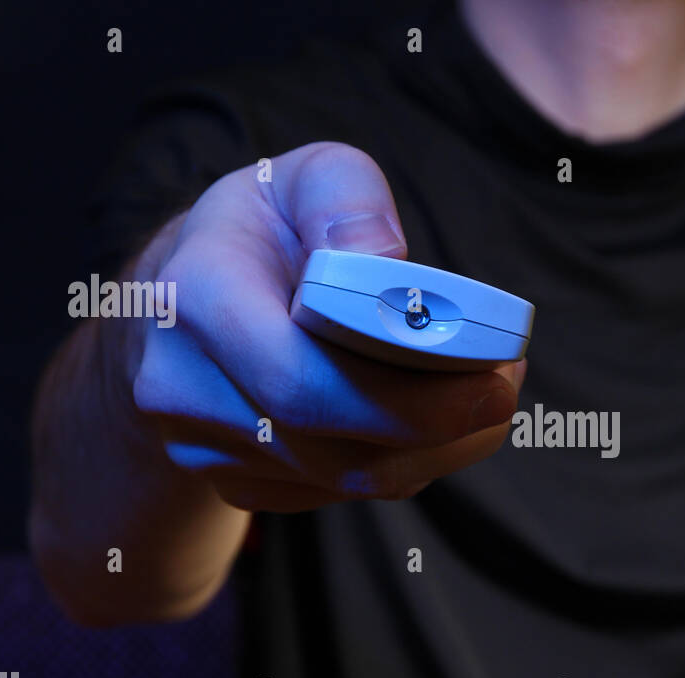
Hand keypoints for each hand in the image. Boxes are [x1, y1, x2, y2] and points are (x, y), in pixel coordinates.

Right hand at [126, 141, 524, 512]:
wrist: (178, 304)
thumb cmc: (260, 231)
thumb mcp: (298, 178)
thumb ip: (346, 198)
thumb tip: (390, 263)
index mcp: (194, 301)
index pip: (303, 382)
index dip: (410, 396)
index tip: (495, 374)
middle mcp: (184, 390)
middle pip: (336, 447)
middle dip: (443, 426)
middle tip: (507, 388)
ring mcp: (206, 450)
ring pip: (352, 480)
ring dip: (440, 448)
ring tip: (484, 393)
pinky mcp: (239, 486)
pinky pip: (345, 493)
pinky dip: (408, 461)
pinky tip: (434, 419)